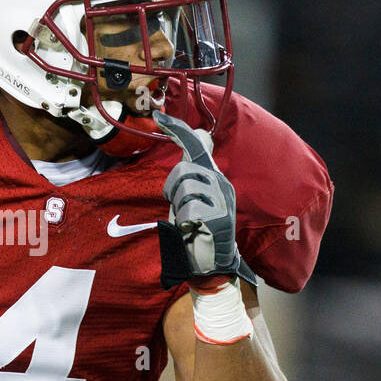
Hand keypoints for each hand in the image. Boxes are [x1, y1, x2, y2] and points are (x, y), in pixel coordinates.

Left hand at [153, 110, 246, 290]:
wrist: (213, 263)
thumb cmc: (199, 229)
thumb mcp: (195, 195)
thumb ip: (194, 169)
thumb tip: (199, 134)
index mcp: (216, 178)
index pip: (197, 146)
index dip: (177, 130)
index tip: (159, 117)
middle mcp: (222, 185)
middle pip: (184, 169)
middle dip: (173, 188)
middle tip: (182, 208)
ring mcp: (221, 200)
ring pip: (184, 186)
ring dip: (178, 205)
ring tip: (188, 220)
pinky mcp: (217, 217)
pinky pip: (187, 208)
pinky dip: (183, 220)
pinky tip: (192, 229)